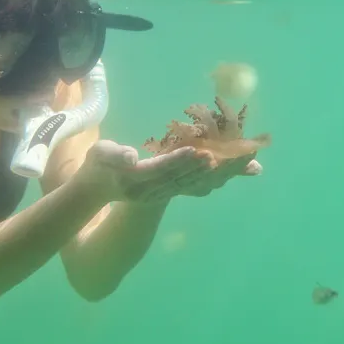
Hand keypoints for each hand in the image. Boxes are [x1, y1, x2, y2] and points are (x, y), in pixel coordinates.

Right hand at [82, 140, 261, 205]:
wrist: (99, 189)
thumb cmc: (98, 166)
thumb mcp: (100, 155)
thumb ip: (114, 155)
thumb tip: (131, 157)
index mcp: (139, 178)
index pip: (163, 169)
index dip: (182, 161)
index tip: (201, 153)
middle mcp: (156, 188)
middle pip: (188, 177)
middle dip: (212, 165)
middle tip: (235, 152)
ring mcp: (164, 191)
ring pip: (197, 182)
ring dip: (220, 171)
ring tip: (245, 159)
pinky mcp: (171, 190)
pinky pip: (199, 184)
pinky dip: (218, 177)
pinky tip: (236, 171)